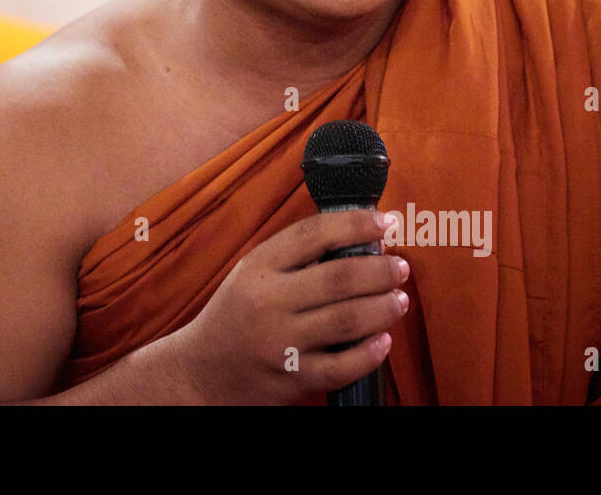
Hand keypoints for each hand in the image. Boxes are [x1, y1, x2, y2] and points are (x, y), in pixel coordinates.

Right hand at [168, 208, 407, 403]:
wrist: (200, 371)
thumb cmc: (235, 315)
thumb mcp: (250, 274)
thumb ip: (293, 258)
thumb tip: (356, 239)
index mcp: (257, 268)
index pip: (313, 235)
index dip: (355, 224)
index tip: (385, 221)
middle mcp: (267, 303)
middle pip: (339, 278)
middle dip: (380, 270)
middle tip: (400, 267)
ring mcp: (280, 344)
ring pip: (347, 321)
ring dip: (383, 307)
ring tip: (400, 299)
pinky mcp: (291, 380)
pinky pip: (342, 367)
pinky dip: (370, 353)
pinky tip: (384, 341)